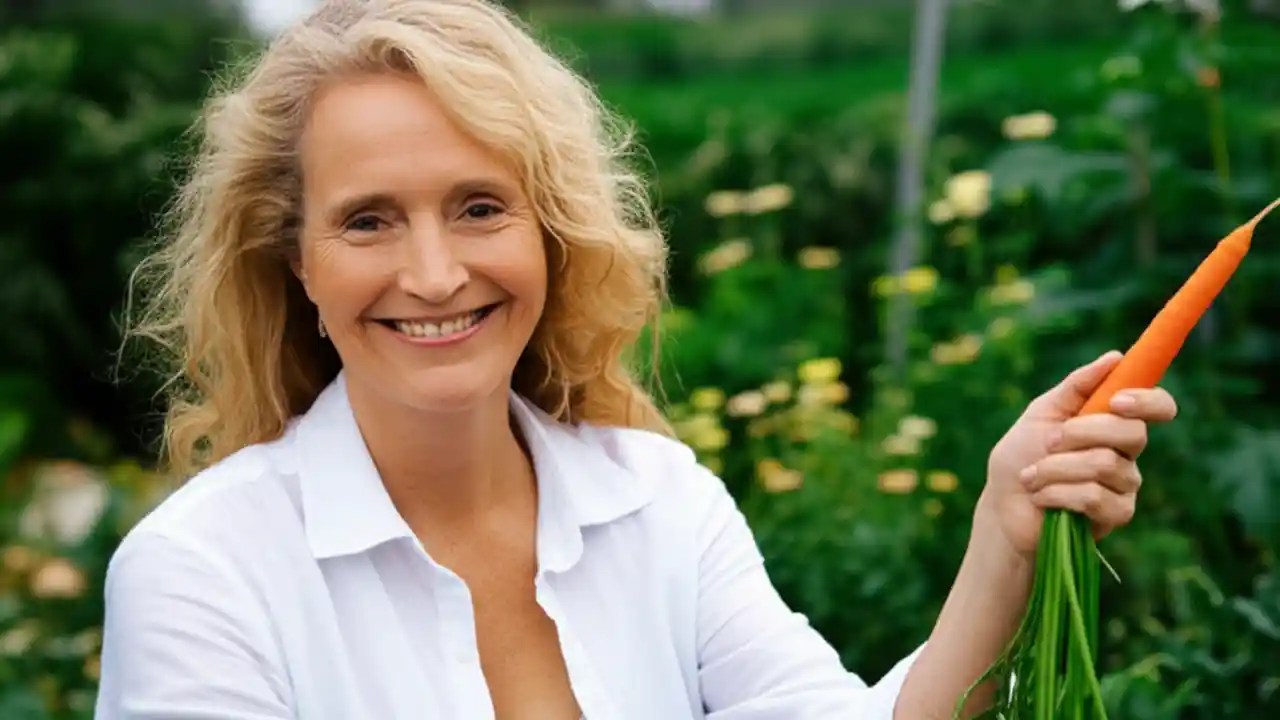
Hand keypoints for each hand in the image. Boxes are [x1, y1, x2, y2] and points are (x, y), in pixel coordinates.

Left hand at [977, 350, 1178, 559]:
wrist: (1004, 505)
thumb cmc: (1022, 455)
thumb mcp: (1042, 413)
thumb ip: (1077, 386)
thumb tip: (1115, 357)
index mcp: (1114, 421)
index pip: (1158, 406)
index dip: (1147, 400)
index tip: (1116, 401)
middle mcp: (1127, 452)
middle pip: (1131, 433)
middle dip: (1079, 433)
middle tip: (1048, 442)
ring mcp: (1126, 484)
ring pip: (1104, 464)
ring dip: (1054, 467)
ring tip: (1032, 476)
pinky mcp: (1117, 514)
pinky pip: (1094, 496)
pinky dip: (1056, 493)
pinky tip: (1041, 497)